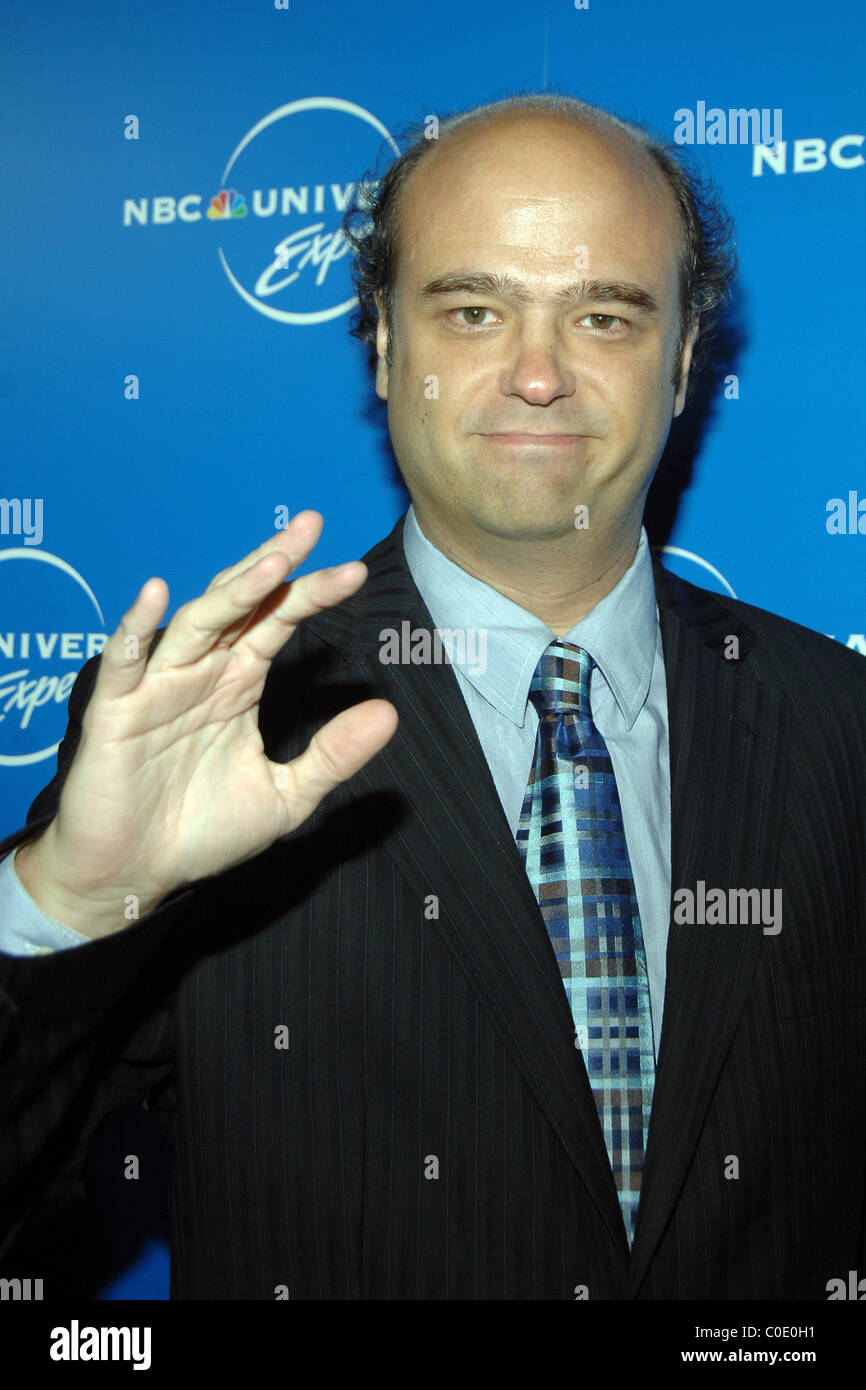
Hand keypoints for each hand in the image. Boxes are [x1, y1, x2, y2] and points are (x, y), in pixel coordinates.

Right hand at [15, 511, 397, 937]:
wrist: (138, 877)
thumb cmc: (203, 832)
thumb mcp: (285, 796)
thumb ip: (333, 756)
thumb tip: (389, 712)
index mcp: (237, 684)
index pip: (277, 622)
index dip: (312, 594)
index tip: (355, 572)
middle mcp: (199, 674)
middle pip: (239, 605)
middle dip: (274, 566)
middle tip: (312, 525)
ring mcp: (156, 689)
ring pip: (194, 626)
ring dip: (230, 591)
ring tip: (271, 563)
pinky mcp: (115, 714)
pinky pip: (124, 664)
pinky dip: (136, 629)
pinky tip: (156, 595)